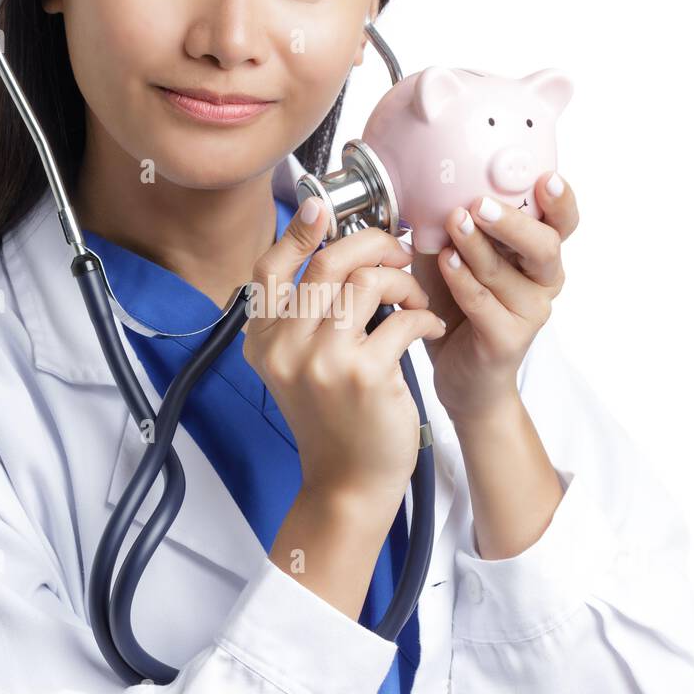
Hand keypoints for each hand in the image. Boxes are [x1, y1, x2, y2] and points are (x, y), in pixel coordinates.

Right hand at [243, 197, 445, 502]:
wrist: (348, 483)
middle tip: (398, 253)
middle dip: (373, 245)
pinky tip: (430, 331)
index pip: (270, 269)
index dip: (297, 232)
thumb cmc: (334, 421)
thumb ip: (302, 318)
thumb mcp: (299, 367)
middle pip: (328, 262)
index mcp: (264, 341)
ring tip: (416, 303)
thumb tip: (334, 248)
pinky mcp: (364, 374)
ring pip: (367, 281)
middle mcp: (285, 347)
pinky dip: (425, 319)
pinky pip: (403, 319)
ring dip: (403, 283)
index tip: (323, 209)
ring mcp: (322, 360)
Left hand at [408, 172, 578, 425]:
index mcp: (538, 255)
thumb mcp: (454, 257)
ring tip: (453, 224)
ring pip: (508, 272)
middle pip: (545, 245)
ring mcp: (529, 312)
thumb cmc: (459, 310)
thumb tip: (430, 186)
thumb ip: (452, 227)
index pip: (562, 222)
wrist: (463, 376)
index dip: (560, 201)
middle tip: (480, 204)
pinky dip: (463, 280)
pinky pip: (484, 303)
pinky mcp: (508, 339)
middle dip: (512, 222)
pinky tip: (447, 263)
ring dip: (477, 246)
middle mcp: (543, 281)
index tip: (546, 178)